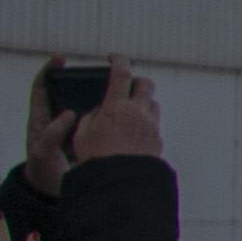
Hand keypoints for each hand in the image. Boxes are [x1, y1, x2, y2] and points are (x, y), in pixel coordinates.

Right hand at [24, 61, 157, 191]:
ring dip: (142, 104)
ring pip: (153, 105)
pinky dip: (145, 125)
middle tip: (126, 86)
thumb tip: (99, 111)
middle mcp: (139, 113)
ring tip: (128, 113)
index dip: (118, 60)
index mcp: (117, 107)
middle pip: (146, 84)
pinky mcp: (158, 141)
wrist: (119, 183)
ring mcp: (152, 126)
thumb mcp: (82, 135)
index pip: (121, 74)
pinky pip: (154, 126)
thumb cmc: (96, 160)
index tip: (114, 57)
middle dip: (136, 81)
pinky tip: (133, 135)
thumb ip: (91, 117)